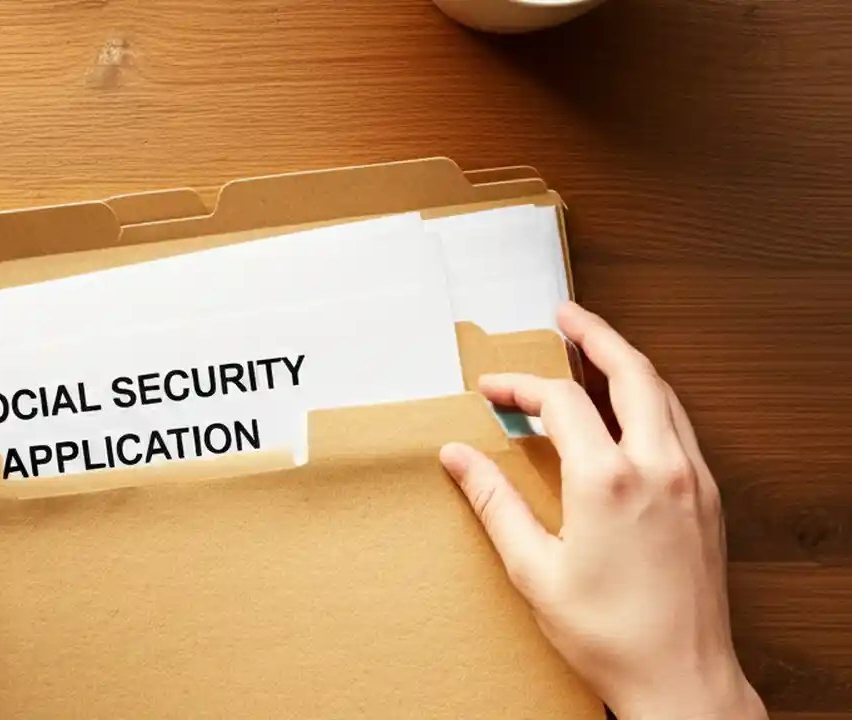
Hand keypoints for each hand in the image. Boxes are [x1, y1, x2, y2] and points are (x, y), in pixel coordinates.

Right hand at [440, 302, 766, 719]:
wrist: (682, 681)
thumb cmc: (609, 636)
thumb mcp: (534, 570)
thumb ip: (495, 503)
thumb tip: (459, 458)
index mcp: (608, 481)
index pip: (560, 401)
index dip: (519, 387)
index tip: (492, 391)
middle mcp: (658, 467)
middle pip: (630, 371)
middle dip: (595, 334)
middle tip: (566, 314)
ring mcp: (690, 479)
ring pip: (663, 393)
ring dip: (627, 362)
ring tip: (596, 348)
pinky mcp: (707, 497)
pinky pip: (680, 425)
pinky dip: (651, 399)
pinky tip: (630, 408)